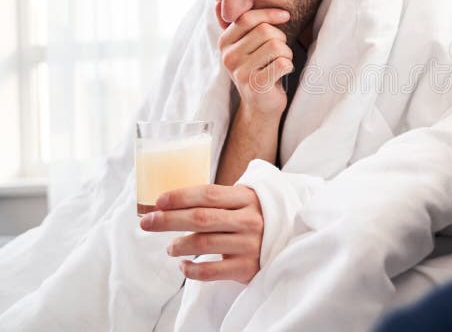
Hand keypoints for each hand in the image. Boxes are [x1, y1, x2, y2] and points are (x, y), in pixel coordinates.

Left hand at [139, 184, 263, 283]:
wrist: (289, 242)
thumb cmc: (254, 218)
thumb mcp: (243, 201)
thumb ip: (216, 199)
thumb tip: (170, 201)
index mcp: (247, 198)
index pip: (208, 194)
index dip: (181, 197)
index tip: (158, 201)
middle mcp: (249, 220)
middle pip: (201, 218)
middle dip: (168, 220)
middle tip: (147, 223)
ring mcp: (249, 245)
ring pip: (203, 244)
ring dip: (178, 245)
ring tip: (169, 248)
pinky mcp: (247, 268)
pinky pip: (211, 271)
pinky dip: (191, 270)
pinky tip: (183, 266)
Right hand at [216, 2, 293, 115]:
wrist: (261, 105)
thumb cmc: (259, 68)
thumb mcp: (246, 45)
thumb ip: (239, 25)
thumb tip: (218, 3)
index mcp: (224, 43)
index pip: (246, 18)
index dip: (269, 13)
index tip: (285, 16)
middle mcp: (228, 57)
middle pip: (265, 31)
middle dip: (281, 38)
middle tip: (280, 51)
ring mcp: (240, 73)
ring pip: (276, 46)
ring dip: (286, 53)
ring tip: (280, 62)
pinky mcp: (256, 86)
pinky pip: (282, 63)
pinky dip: (289, 66)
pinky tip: (282, 72)